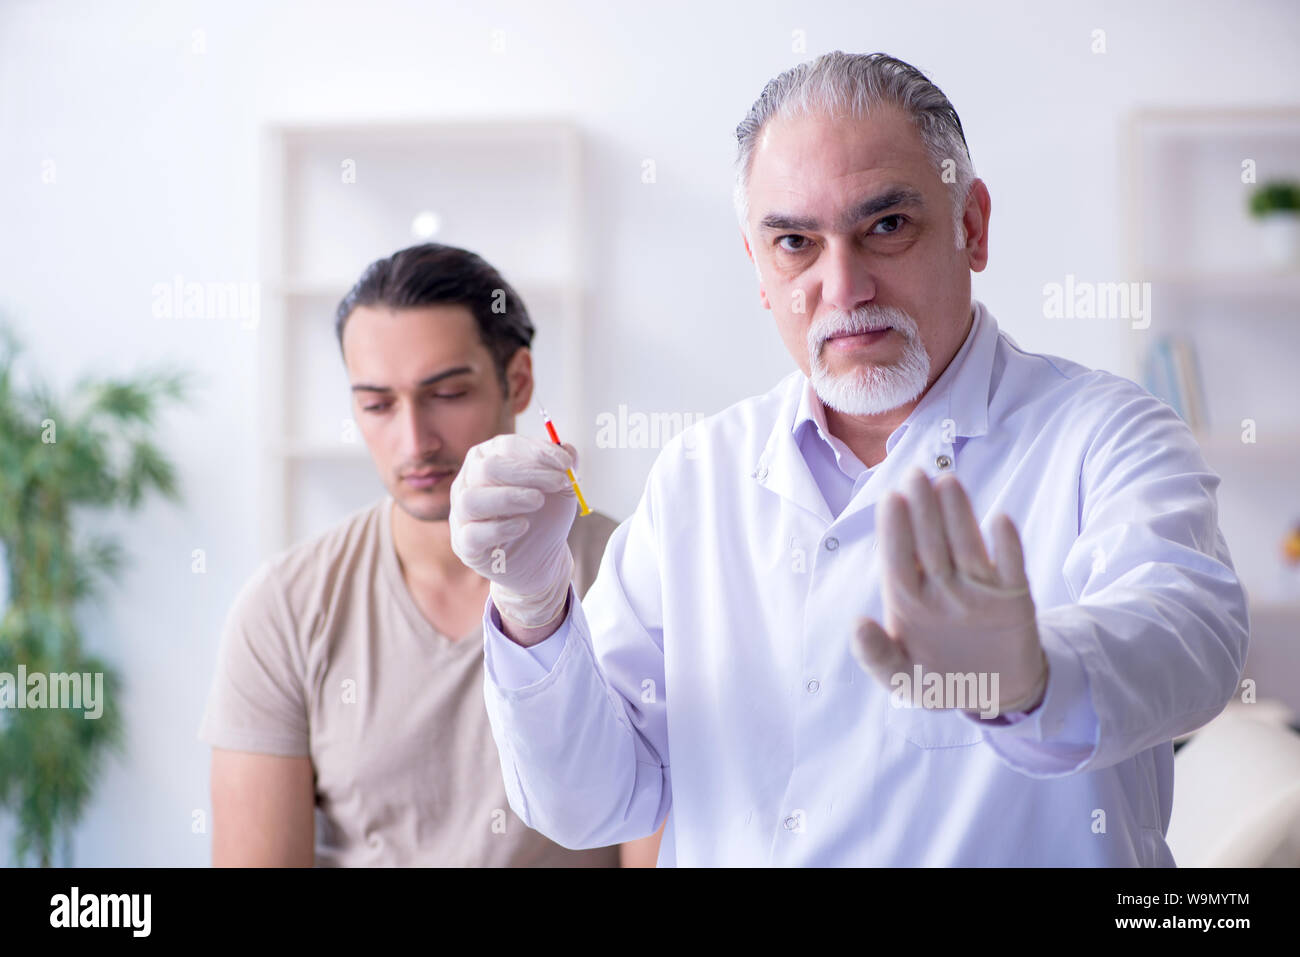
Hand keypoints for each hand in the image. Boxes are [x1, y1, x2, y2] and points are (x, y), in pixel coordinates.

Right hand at [448, 433, 577, 629]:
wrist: (539, 557)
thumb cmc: (543, 515)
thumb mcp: (560, 489)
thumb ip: (564, 467)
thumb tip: (568, 450)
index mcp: (488, 458)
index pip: (507, 446)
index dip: (537, 452)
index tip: (566, 464)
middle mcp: (468, 481)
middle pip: (489, 468)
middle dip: (528, 473)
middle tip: (559, 482)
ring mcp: (462, 513)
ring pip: (473, 499)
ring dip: (509, 497)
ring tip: (538, 501)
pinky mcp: (464, 544)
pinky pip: (473, 534)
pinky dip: (499, 528)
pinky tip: (523, 526)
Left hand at [851, 467, 1047, 717]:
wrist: (995, 694)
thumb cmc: (939, 680)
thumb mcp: (903, 679)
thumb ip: (877, 657)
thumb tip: (858, 624)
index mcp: (909, 599)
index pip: (898, 558)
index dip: (895, 529)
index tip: (891, 499)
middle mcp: (942, 586)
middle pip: (931, 543)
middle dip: (923, 509)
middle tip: (917, 474)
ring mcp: (978, 588)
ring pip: (967, 546)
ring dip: (959, 515)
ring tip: (948, 483)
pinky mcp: (1013, 596)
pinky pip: (1011, 568)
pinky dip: (1008, 547)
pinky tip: (1000, 521)